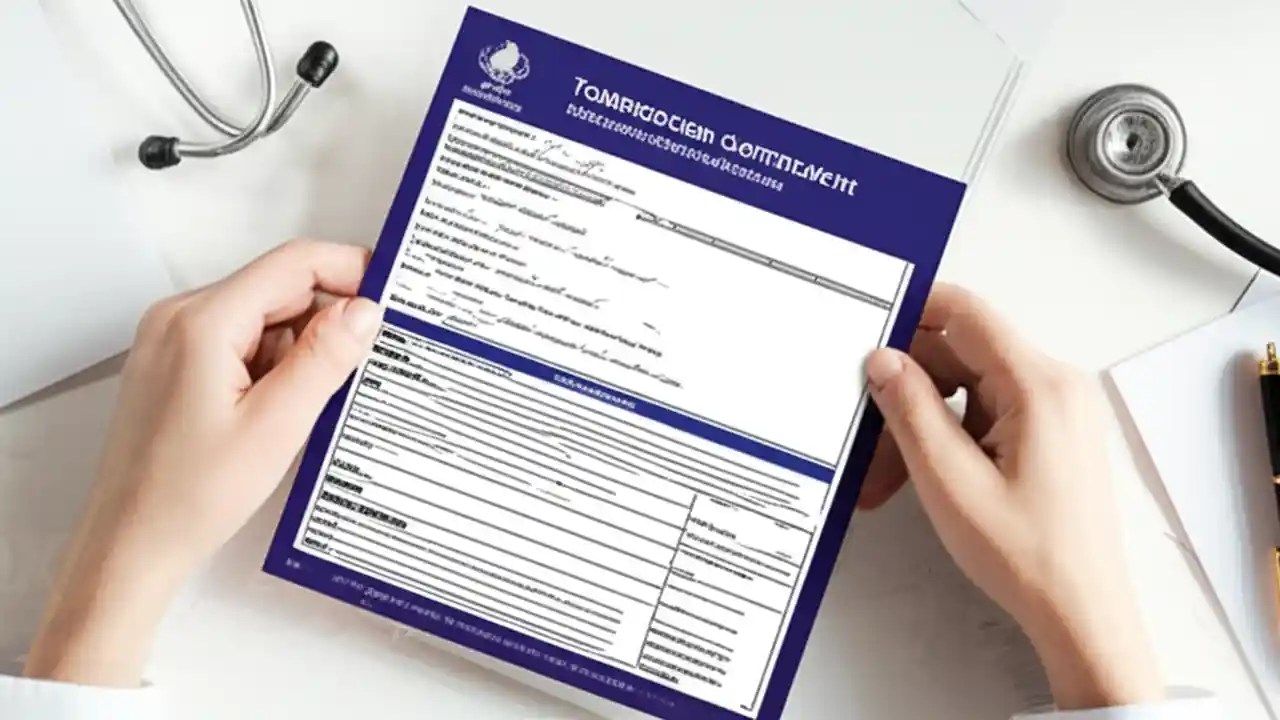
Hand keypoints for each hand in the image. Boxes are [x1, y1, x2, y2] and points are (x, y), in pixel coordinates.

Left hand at [25, 240, 380, 686]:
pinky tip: (277, 414)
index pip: (293, 264)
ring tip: (299, 413)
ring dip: (298, 353)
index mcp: (202, 322)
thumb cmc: (189, 496)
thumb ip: (324, 358)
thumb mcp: (276, 426)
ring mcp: (175, 341)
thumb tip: (364, 310)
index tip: (390, 295)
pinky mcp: (178, 365)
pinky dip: (274, 368)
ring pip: (264, 319)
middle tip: (357, 371)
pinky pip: (243, 344)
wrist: (132, 544)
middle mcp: (180, 318)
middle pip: (279, 290)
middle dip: (326, 324)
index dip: (350, 271)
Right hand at [860, 285, 1161, 710]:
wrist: (1082, 612)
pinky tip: (925, 470)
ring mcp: (1058, 408)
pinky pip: (989, 409)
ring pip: (971, 383)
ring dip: (926, 413)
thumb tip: (882, 359)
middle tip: (867, 422)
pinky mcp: (1052, 432)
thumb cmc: (1029, 556)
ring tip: (892, 467)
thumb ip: (911, 410)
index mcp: (1039, 385)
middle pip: (964, 350)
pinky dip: (951, 431)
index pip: (966, 313)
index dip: (911, 311)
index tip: (868, 326)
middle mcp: (1057, 385)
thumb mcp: (949, 481)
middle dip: (910, 381)